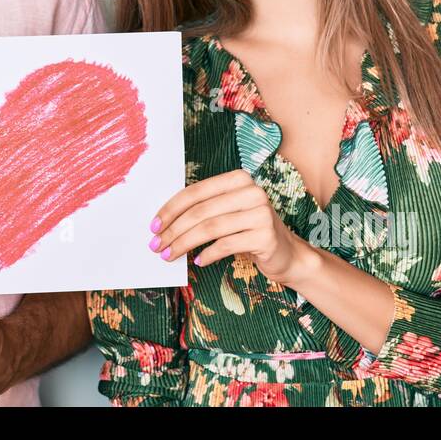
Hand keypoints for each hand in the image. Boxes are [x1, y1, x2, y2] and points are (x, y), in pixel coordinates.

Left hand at [150, 168, 307, 285]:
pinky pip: (226, 244)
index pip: (196, 191)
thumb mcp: (227, 213)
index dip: (171, 209)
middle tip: (157, 245)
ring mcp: (261, 213)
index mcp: (238, 179)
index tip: (153, 226)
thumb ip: (203, 209)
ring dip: (184, 244)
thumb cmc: (249, 231)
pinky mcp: (265, 236)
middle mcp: (251, 191)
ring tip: (170, 255)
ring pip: (210, 228)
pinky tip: (198, 261)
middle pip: (200, 211)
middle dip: (173, 230)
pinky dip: (207, 254)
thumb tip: (163, 222)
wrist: (287, 254)